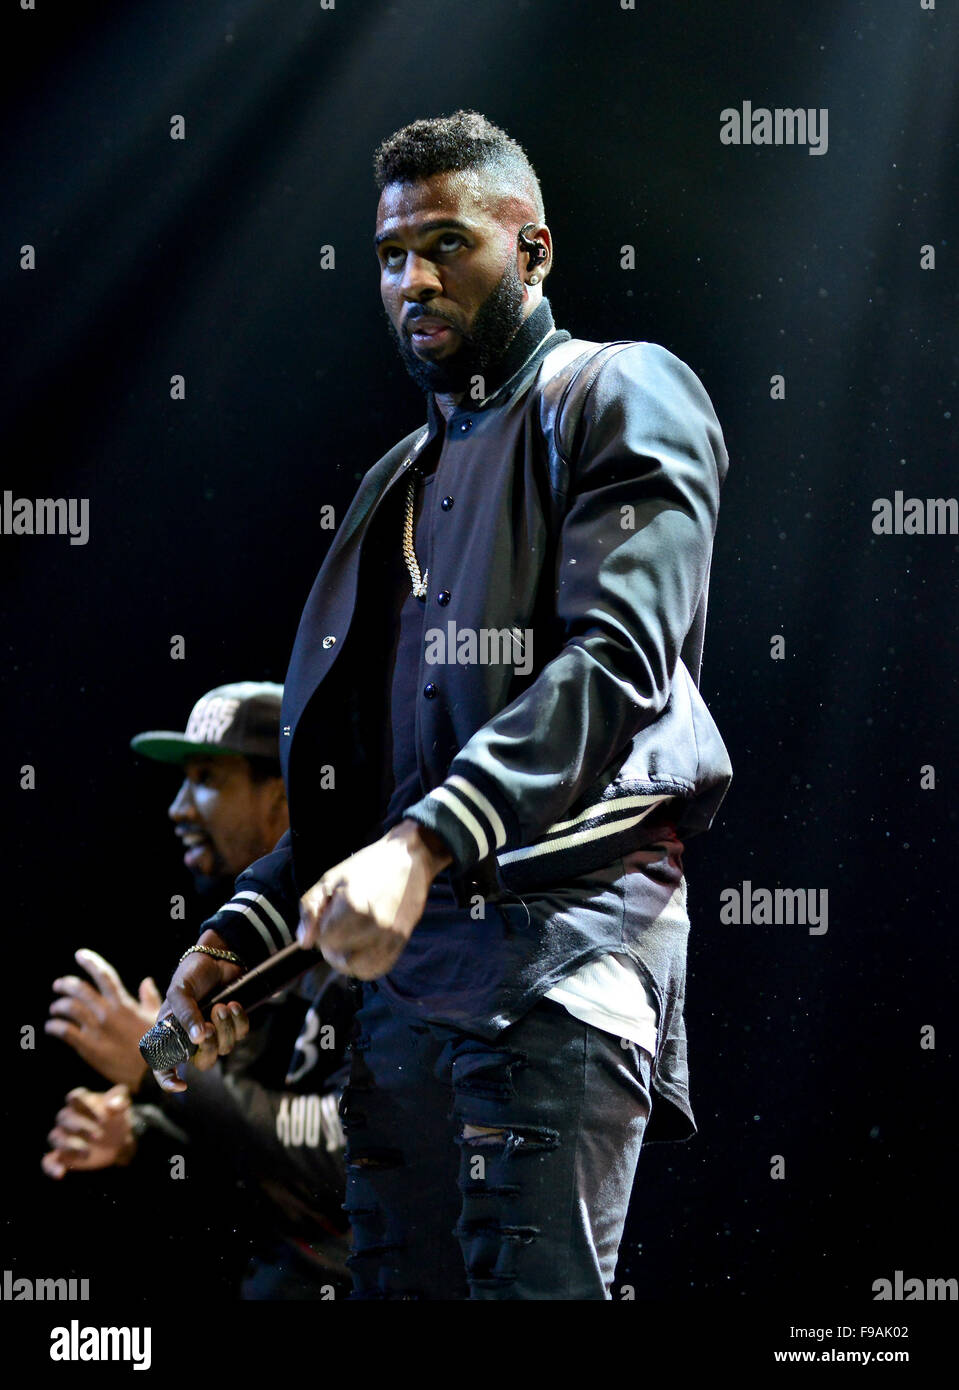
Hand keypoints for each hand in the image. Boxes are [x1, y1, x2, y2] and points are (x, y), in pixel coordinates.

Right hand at [42, 1085, 136, 1177]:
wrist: (118, 1140)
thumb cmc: (116, 1117)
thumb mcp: (122, 1106)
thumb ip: (120, 1099)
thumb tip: (113, 1104)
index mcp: (82, 1102)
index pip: (75, 1098)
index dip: (85, 1105)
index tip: (102, 1116)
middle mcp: (68, 1118)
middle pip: (65, 1118)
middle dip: (80, 1126)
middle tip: (99, 1135)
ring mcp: (63, 1137)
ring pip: (56, 1138)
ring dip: (70, 1145)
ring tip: (87, 1153)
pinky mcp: (62, 1156)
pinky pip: (48, 1161)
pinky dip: (52, 1167)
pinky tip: (60, 1174)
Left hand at [45, 948, 162, 1091]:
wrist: (150, 1073)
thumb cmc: (158, 1044)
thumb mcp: (156, 1016)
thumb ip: (149, 997)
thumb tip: (146, 980)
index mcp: (123, 1003)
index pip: (104, 976)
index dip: (91, 962)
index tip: (79, 955)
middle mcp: (107, 1013)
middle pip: (81, 990)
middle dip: (66, 984)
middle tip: (58, 985)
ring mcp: (96, 1029)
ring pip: (70, 1008)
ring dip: (59, 1006)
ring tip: (55, 1008)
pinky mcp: (88, 1047)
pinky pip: (65, 1031)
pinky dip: (54, 1026)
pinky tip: (51, 1027)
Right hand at [150, 933, 247, 1093]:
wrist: (216, 957)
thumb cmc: (191, 974)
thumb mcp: (180, 991)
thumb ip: (185, 1014)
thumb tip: (197, 1038)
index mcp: (171, 1034)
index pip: (165, 1066)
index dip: (169, 1080)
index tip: (181, 1085)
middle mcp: (192, 1038)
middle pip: (204, 1062)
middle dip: (209, 1047)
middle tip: (209, 1024)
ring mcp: (215, 1032)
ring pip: (225, 1048)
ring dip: (225, 1028)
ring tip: (222, 1005)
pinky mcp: (233, 1024)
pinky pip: (241, 1033)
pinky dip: (239, 1020)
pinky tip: (234, 1005)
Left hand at [298, 819, 451, 979]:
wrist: (408, 860)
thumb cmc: (364, 868)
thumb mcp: (329, 880)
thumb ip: (310, 911)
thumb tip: (304, 944)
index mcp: (353, 906)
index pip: (323, 940)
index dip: (320, 930)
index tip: (328, 915)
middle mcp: (374, 925)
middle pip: (339, 958)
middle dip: (332, 946)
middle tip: (337, 927)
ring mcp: (390, 935)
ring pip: (357, 969)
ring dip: (347, 959)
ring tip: (348, 941)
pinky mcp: (401, 941)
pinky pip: (378, 969)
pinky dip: (365, 965)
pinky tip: (362, 948)